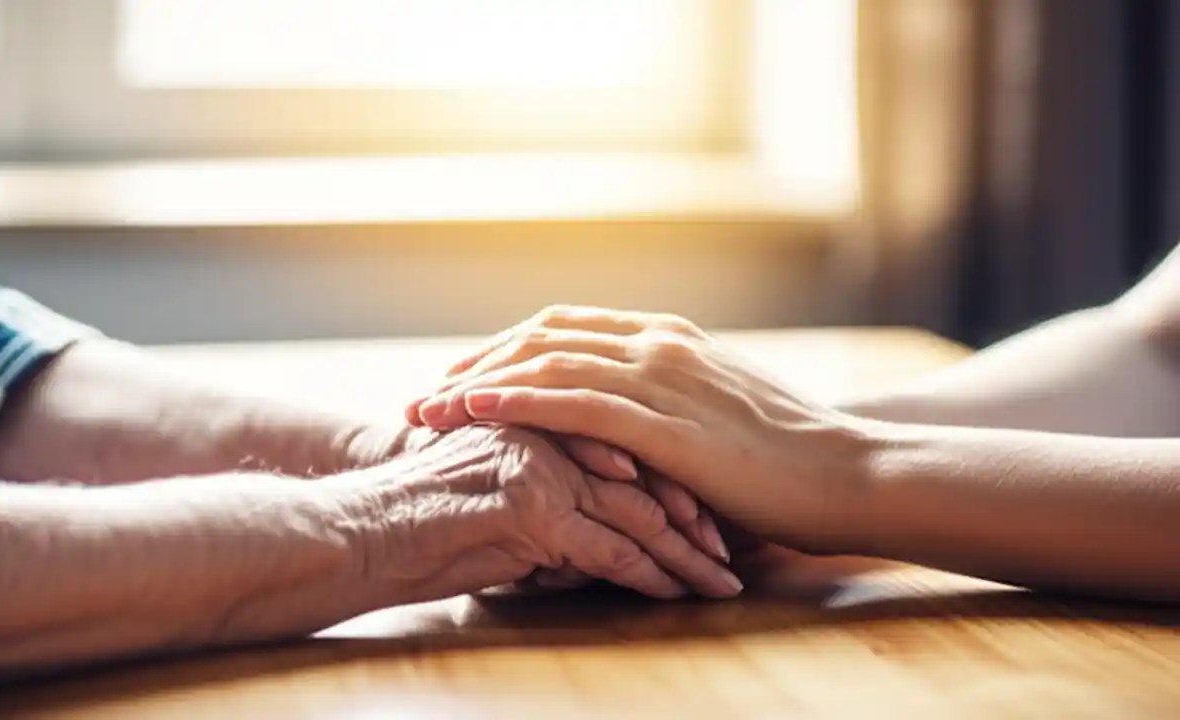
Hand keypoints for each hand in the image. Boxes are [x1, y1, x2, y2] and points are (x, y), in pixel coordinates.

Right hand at [344, 424, 743, 599]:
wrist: (362, 531)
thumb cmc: (425, 522)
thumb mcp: (499, 499)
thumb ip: (552, 503)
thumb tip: (596, 543)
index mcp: (546, 416)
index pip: (631, 442)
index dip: (676, 480)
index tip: (716, 513)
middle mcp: (550, 430)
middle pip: (647, 472)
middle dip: (698, 513)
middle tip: (738, 546)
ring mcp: (543, 464)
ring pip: (637, 510)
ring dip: (686, 550)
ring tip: (724, 580)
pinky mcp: (531, 506)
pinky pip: (608, 547)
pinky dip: (649, 574)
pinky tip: (678, 592)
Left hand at [404, 306, 878, 553]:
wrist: (846, 472)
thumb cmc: (785, 459)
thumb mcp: (715, 416)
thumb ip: (664, 410)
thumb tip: (617, 435)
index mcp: (667, 338)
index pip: (562, 330)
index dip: (504, 351)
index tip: (460, 379)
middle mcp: (657, 345)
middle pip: (541, 340)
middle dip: (476, 366)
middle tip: (426, 398)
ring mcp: (662, 377)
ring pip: (548, 367)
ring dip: (479, 386)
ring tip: (429, 410)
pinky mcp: (666, 421)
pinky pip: (575, 403)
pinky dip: (519, 402)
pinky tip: (477, 411)